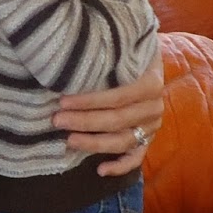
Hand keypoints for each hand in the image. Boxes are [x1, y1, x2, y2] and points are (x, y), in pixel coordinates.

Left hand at [53, 53, 164, 175]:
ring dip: (94, 144)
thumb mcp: (123, 45)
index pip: (118, 97)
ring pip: (123, 141)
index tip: (62, 101)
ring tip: (69, 141)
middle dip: (84, 122)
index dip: (89, 102)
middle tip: (57, 120)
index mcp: (151, 82)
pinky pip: (136, 158)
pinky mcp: (147, 140)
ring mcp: (152, 126)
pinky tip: (99, 170)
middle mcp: (154, 107)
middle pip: (117, 120)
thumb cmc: (127, 52)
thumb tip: (74, 43)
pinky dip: (120, 167)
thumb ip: (106, 47)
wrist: (146, 59)